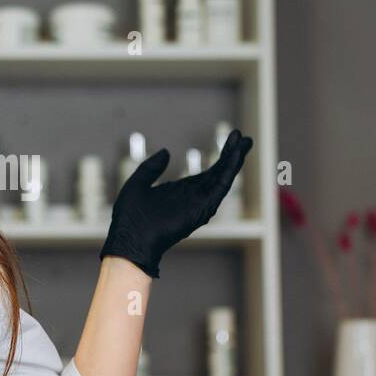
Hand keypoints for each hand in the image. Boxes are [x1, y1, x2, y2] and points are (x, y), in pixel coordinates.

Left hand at [99, 129, 253, 277]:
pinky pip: (219, 188)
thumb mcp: (138, 183)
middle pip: (219, 173)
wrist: (130, 238)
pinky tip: (235, 157)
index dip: (220, 157)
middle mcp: (194, 197)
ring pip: (223, 179)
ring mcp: (199, 203)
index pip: (208, 173)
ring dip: (234, 161)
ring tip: (245, 143)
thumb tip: (166, 152)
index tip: (232, 140)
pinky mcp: (201, 208)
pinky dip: (229, 172)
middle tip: (245, 138)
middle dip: (233, 155)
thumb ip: (151, 167)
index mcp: (182, 192)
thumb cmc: (130, 217)